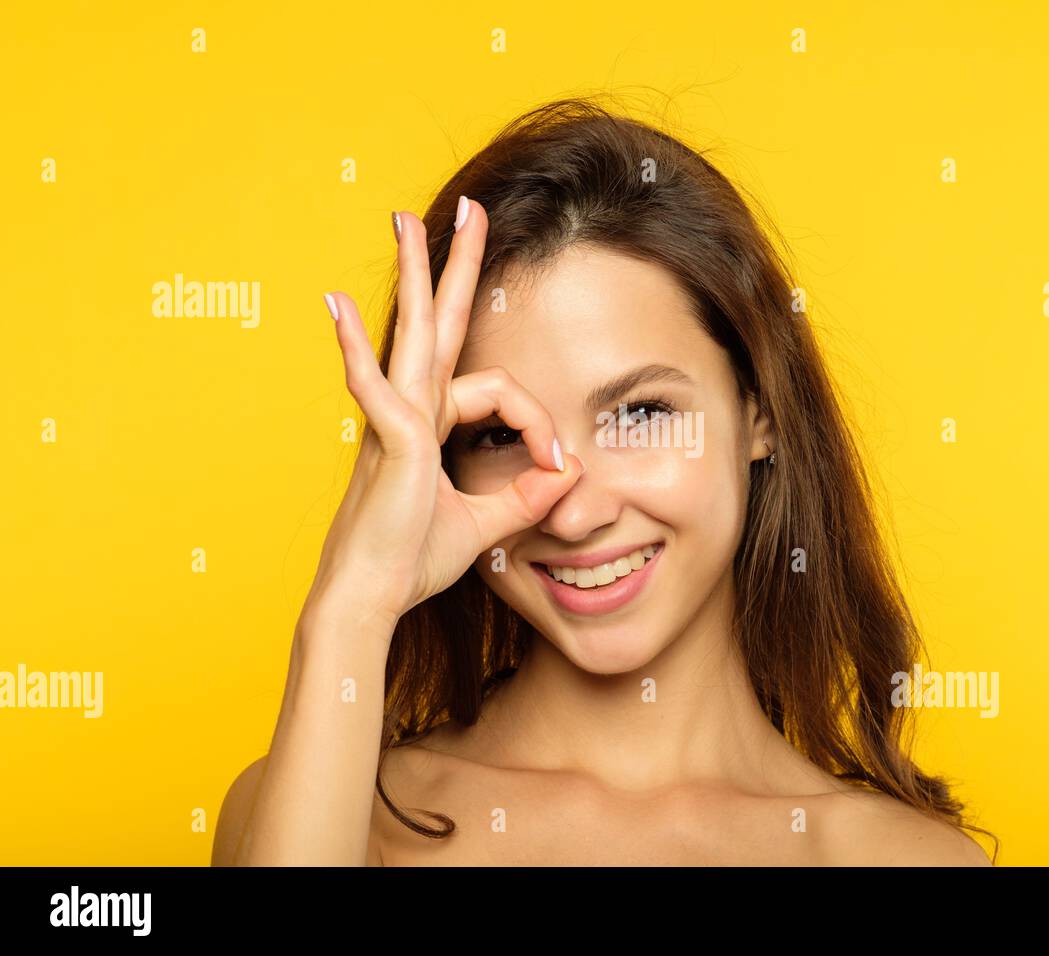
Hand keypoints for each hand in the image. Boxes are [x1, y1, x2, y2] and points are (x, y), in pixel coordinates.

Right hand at [306, 199, 580, 629]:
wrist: (369, 598)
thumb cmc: (411, 563)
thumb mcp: (485, 526)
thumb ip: (525, 498)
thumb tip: (566, 479)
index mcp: (431, 425)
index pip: (499, 393)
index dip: (539, 425)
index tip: (560, 471)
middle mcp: (412, 410)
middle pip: (439, 323)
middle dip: (454, 266)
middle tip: (468, 211)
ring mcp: (396, 420)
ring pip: (413, 333)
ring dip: (413, 274)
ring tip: (407, 219)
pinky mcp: (389, 441)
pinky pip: (378, 386)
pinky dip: (356, 348)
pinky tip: (336, 305)